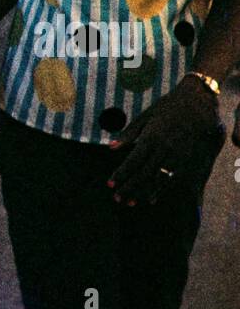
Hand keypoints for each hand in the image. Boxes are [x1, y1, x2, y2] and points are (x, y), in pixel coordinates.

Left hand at [108, 79, 224, 205]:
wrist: (197, 106)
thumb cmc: (167, 108)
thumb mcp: (145, 116)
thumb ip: (128, 133)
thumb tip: (110, 147)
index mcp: (150, 137)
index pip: (132, 161)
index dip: (120, 174)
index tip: (110, 184)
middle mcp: (163, 148)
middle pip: (142, 173)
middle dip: (128, 187)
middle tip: (117, 198)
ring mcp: (175, 155)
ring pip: (156, 179)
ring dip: (141, 192)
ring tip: (129, 202)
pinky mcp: (185, 159)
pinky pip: (170, 178)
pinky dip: (160, 189)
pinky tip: (150, 198)